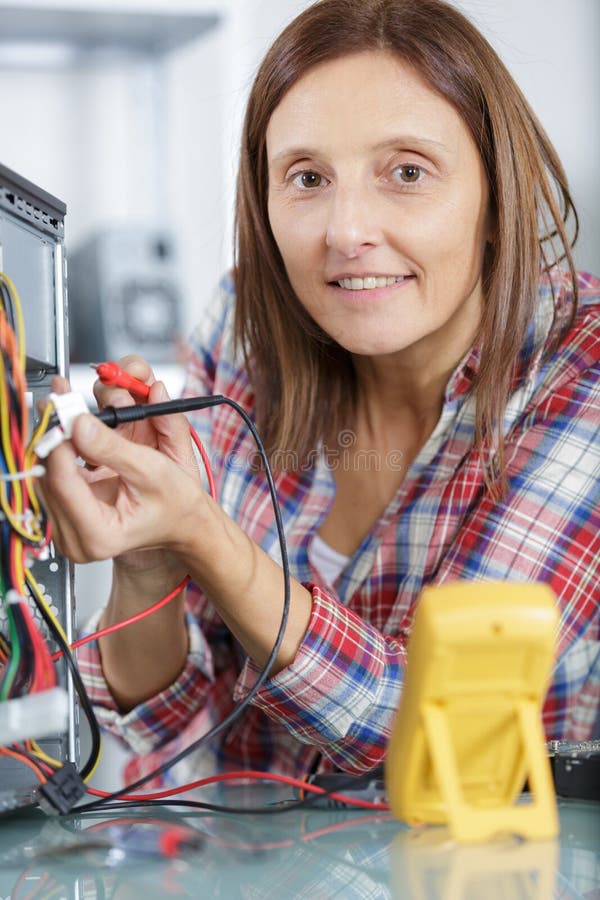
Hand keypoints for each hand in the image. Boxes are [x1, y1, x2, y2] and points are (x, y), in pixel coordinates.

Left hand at [43, 364, 199, 580]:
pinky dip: (60, 444)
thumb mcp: (152, 469)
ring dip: (55, 434)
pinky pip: (53, 473)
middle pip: (46, 476)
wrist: (184, 519)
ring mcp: (68, 526)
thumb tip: (79, 423)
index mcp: (100, 535)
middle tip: (61, 399)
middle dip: (55, 433)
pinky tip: (67, 423)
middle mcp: (76, 537)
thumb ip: (113, 446)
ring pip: (44, 472)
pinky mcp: (66, 511)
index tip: (65, 409)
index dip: (60, 441)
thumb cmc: (175, 503)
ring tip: (65, 404)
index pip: (62, 483)